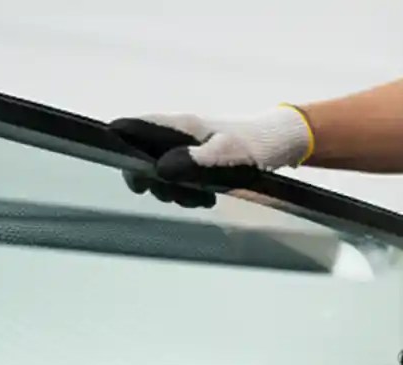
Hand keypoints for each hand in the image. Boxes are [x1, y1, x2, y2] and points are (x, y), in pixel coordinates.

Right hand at [109, 106, 313, 207]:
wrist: (281, 144)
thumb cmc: (254, 146)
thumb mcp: (225, 155)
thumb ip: (192, 162)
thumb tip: (159, 171)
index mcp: (179, 126)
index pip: (133, 129)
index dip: (122, 150)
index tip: (136, 181)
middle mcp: (178, 134)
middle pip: (144, 158)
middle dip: (155, 183)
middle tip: (180, 198)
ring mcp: (187, 146)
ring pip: (162, 172)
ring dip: (175, 192)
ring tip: (202, 199)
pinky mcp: (198, 159)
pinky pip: (181, 177)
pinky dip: (189, 192)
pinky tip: (207, 199)